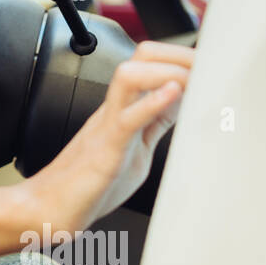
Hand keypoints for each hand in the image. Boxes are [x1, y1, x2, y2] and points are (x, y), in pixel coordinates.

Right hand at [27, 41, 192, 231]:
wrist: (51, 209)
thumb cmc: (88, 185)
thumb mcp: (136, 148)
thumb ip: (155, 123)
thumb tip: (181, 104)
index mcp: (123, 109)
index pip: (153, 64)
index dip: (185, 57)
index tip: (215, 64)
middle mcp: (115, 110)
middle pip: (142, 57)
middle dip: (180, 54)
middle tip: (209, 66)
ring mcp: (108, 126)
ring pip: (129, 76)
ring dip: (166, 71)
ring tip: (191, 79)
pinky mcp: (106, 150)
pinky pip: (127, 119)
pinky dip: (151, 103)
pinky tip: (172, 93)